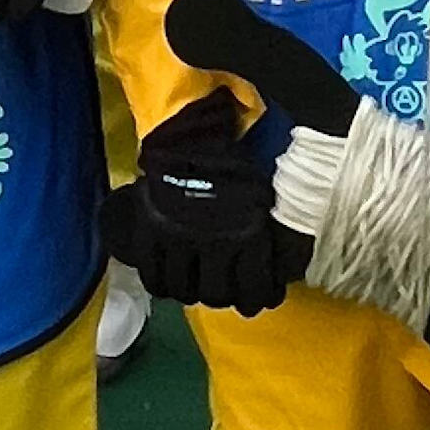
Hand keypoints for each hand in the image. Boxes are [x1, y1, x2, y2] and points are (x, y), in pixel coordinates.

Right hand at [109, 93, 299, 315]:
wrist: (192, 129)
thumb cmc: (232, 161)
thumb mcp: (262, 196)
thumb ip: (264, 233)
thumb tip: (278, 268)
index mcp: (250, 233)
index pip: (254, 291)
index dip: (255, 300)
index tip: (253, 298)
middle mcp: (216, 241)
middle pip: (217, 295)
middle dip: (220, 295)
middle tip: (219, 287)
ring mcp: (180, 238)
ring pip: (184, 290)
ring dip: (190, 290)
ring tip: (192, 282)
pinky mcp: (151, 232)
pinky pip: (154, 276)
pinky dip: (160, 284)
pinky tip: (167, 280)